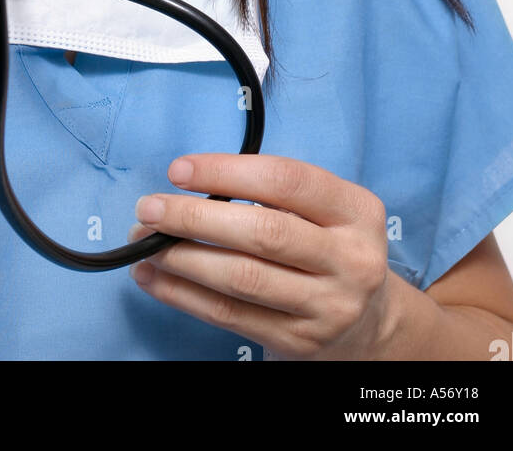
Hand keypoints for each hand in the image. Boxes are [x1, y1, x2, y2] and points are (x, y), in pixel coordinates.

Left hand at [127, 153, 394, 360]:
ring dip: (181, 258)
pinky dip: (183, 294)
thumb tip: (190, 183)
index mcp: (356, 211)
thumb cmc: (329, 247)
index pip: (286, 180)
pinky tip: (155, 277)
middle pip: (262, 232)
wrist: (370, 323)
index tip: (179, 170)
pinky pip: (230, 315)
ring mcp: (327, 306)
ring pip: (242, 278)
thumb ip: (273, 193)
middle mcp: (350, 259)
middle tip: (149, 207)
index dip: (227, 171)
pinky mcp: (299, 342)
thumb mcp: (326, 210)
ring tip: (143, 243)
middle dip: (195, 217)